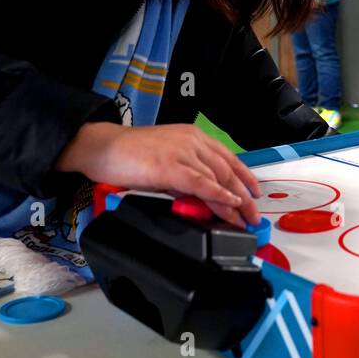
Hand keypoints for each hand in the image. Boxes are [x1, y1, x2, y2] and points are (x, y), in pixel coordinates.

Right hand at [54, 122, 260, 226]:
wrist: (103, 147)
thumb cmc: (130, 155)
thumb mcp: (166, 161)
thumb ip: (186, 176)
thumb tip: (205, 198)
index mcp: (193, 137)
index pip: (228, 157)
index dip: (245, 177)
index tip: (255, 194)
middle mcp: (192, 142)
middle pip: (228, 170)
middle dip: (244, 195)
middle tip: (254, 216)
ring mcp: (182, 153)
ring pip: (218, 178)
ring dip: (234, 202)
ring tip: (244, 219)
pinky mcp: (170, 167)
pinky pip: (200, 183)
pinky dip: (218, 195)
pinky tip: (228, 204)